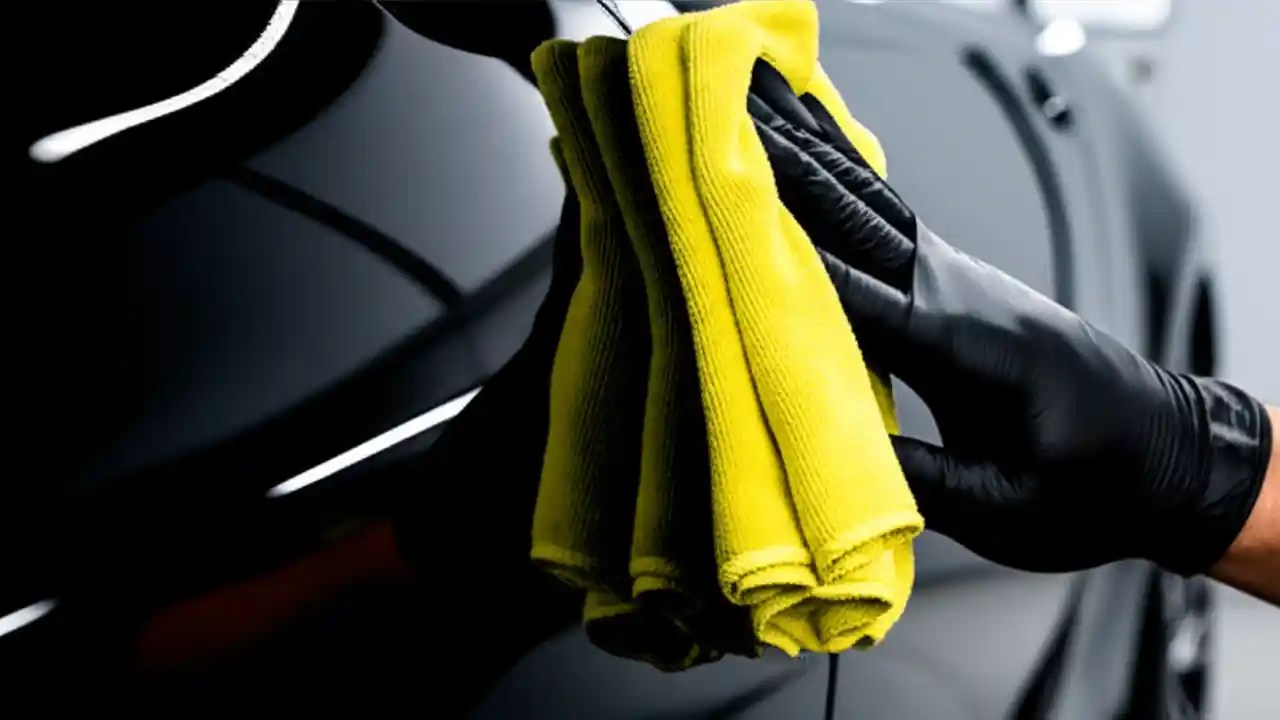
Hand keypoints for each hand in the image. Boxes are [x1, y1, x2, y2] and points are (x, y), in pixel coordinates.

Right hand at [747, 75, 1272, 575]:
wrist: (1166, 455)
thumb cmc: (1092, 487)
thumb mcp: (1003, 508)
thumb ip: (913, 477)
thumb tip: (827, 449)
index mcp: (971, 349)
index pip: (864, 299)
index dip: (795, 268)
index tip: (734, 234)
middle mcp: (965, 294)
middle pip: (865, 225)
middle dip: (795, 182)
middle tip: (734, 139)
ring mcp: (966, 279)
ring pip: (877, 208)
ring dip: (819, 165)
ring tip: (763, 124)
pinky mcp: (962, 283)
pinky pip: (892, 220)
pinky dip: (849, 182)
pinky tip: (823, 155)